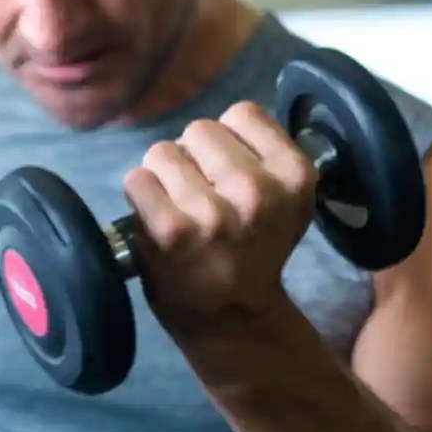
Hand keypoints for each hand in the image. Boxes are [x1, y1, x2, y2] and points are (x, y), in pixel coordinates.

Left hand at [123, 101, 318, 336]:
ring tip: (177, 209)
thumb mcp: (286, 201)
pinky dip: (139, 196)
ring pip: (162, 152)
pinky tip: (155, 220)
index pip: (243, 113)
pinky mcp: (171, 230)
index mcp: (294, 177)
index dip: (229, 139)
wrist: (231, 319)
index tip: (229, 171)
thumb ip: (265, 155)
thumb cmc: (252, 251)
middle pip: (199, 129)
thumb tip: (222, 120)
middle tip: (199, 195)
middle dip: (193, 157)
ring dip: (163, 176)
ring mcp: (212, 212)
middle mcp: (258, 191)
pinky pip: (137, 180)